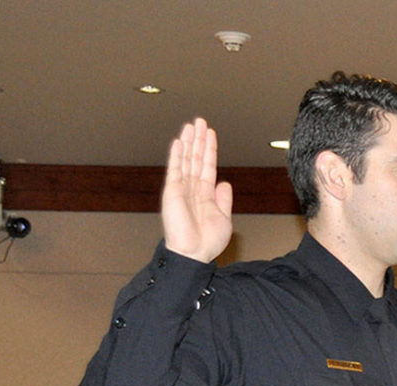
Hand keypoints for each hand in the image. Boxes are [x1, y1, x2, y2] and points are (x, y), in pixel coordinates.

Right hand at [161, 118, 233, 263]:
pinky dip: (177, 155)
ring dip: (189, 141)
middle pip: (195, 158)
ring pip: (186, 159)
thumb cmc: (208, 241)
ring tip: (191, 124)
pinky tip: (180, 141)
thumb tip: (224, 183)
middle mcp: (192, 188)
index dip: (209, 149)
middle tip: (200, 120)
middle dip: (199, 139)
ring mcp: (181, 188)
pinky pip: (175, 169)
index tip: (211, 133)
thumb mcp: (224, 217)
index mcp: (205, 194)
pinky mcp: (172, 191)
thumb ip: (224, 199)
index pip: (207, 166)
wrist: (195, 253)